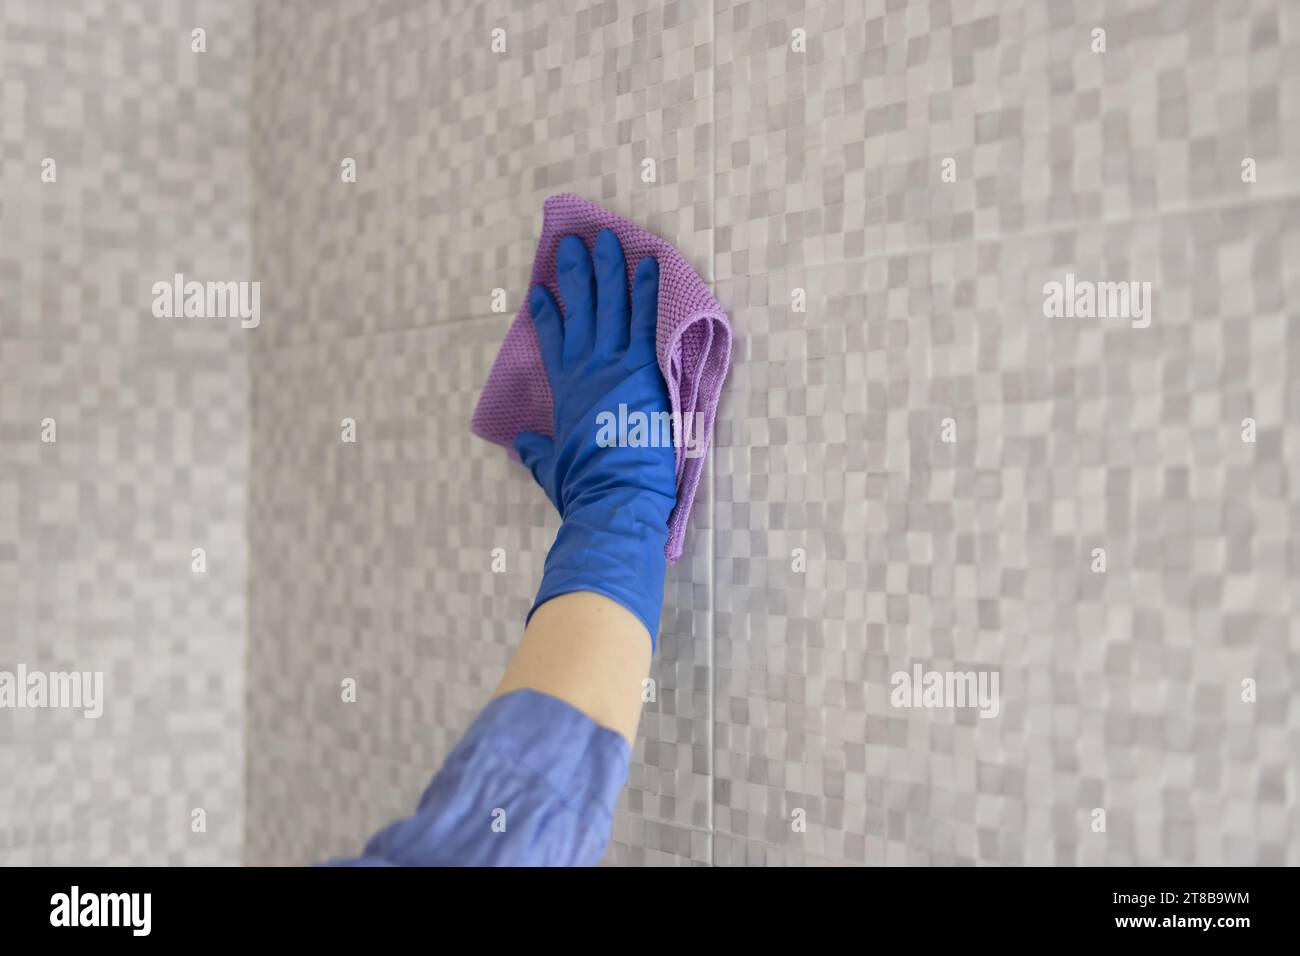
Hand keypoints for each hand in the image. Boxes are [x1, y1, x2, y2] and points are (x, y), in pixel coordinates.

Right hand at [514, 229, 675, 646]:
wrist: (614, 497)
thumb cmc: (584, 490)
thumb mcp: (553, 468)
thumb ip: (539, 451)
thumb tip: (523, 444)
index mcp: (564, 391)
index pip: (552, 341)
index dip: (547, 314)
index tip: (541, 292)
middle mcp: (585, 370)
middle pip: (579, 310)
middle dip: (575, 274)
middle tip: (572, 244)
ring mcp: (614, 365)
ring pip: (610, 306)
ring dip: (609, 269)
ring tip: (607, 238)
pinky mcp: (643, 369)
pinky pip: (645, 320)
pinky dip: (647, 290)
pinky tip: (649, 263)